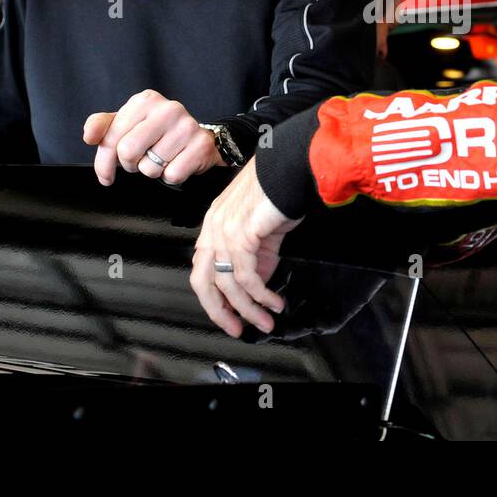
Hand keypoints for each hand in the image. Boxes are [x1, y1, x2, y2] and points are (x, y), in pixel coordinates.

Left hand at [83, 89, 221, 185]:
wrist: (196, 139)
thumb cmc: (157, 132)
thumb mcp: (127, 124)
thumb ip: (102, 126)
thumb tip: (89, 135)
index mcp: (145, 100)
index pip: (111, 137)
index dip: (104, 162)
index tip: (106, 175)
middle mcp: (168, 108)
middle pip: (128, 151)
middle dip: (130, 165)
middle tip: (139, 162)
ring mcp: (187, 126)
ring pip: (150, 167)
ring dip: (152, 171)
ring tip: (161, 160)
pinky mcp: (201, 145)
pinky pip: (172, 175)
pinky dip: (171, 177)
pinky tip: (176, 163)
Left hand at [191, 157, 300, 336]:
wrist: (293, 168)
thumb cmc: (280, 191)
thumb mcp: (262, 229)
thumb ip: (255, 257)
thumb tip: (257, 288)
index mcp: (213, 225)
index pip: (202, 271)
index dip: (214, 299)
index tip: (231, 318)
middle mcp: (213, 227)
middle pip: (204, 282)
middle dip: (220, 311)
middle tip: (238, 328)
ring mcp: (224, 230)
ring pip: (228, 284)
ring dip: (249, 308)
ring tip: (267, 320)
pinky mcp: (241, 233)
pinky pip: (246, 275)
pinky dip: (261, 294)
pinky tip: (274, 302)